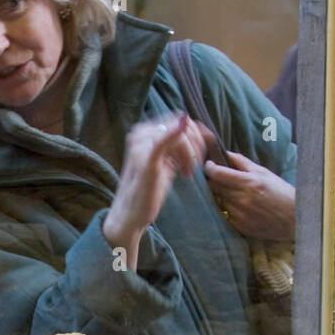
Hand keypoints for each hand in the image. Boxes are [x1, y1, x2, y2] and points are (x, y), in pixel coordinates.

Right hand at [103, 114, 214, 268]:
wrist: (129, 214)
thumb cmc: (148, 189)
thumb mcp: (168, 163)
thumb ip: (183, 146)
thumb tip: (205, 130)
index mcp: (145, 131)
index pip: (180, 120)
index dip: (196, 135)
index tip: (198, 156)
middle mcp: (141, 133)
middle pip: (183, 126)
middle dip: (196, 144)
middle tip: (193, 166)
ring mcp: (141, 145)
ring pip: (181, 136)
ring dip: (191, 153)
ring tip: (186, 173)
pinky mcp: (145, 160)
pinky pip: (162, 141)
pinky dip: (176, 137)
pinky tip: (185, 154)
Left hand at [204, 152, 295, 240]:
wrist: (295, 218)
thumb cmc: (281, 193)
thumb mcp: (264, 173)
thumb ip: (243, 163)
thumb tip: (226, 154)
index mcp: (249, 182)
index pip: (218, 173)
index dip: (209, 168)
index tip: (208, 165)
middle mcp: (242, 199)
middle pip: (213, 187)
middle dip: (212, 181)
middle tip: (216, 178)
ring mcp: (240, 214)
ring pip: (217, 201)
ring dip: (219, 196)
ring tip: (230, 193)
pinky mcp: (239, 227)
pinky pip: (224, 215)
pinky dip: (226, 209)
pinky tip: (236, 206)